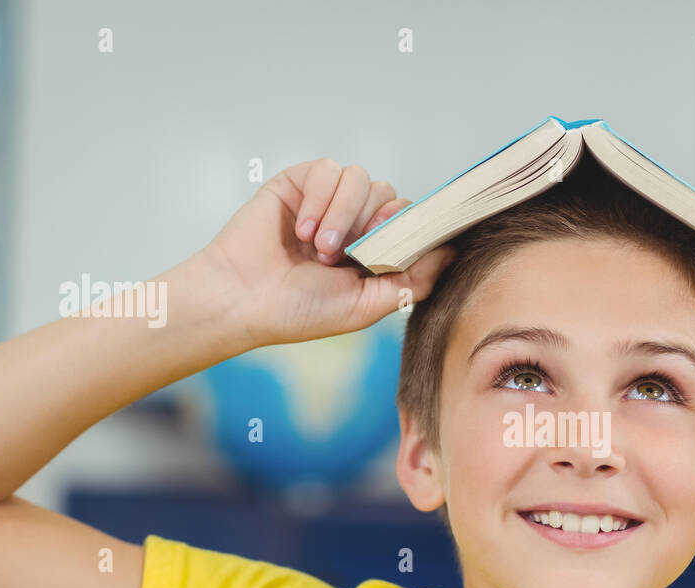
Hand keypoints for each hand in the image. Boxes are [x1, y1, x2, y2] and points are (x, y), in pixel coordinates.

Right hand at [194, 159, 455, 348]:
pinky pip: (329, 170)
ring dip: (343, 215)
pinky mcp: (299, 182)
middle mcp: (354, 223)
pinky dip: (319, 199)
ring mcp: (327, 201)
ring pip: (362, 179)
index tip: (392, 246)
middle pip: (391, 196)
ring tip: (320, 249)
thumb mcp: (367, 306)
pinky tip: (301, 231)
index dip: (409, 228)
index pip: (409, 222)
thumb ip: (412, 281)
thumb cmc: (299, 310)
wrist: (243, 299)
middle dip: (374, 224)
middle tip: (348, 254)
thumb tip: (451, 252)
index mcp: (373, 252)